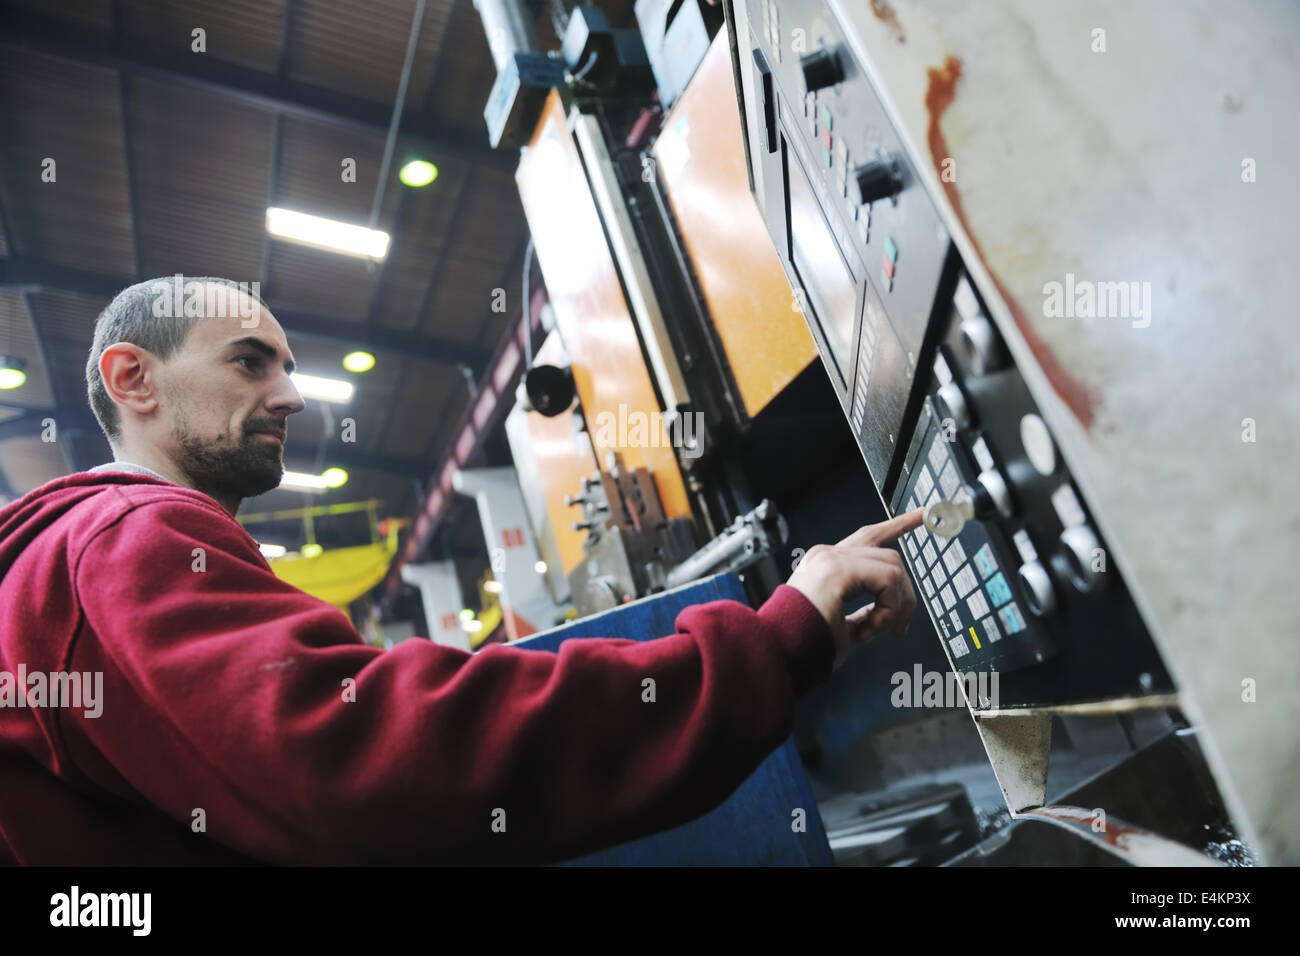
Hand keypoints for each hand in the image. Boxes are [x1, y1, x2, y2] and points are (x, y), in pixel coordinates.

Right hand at [786, 509, 923, 669]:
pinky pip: (888, 580)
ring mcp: (831, 558)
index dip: (897, 526)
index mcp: (826, 564)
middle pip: (889, 556)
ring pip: (893, 567)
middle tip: (899, 628)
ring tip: (877, 629)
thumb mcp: (845, 624)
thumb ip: (866, 613)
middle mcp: (827, 555)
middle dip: (904, 594)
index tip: (921, 516)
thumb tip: (891, 617)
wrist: (784, 652)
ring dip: (896, 604)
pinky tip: (872, 626)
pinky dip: (890, 607)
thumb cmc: (807, 643)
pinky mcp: (838, 569)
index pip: (869, 536)